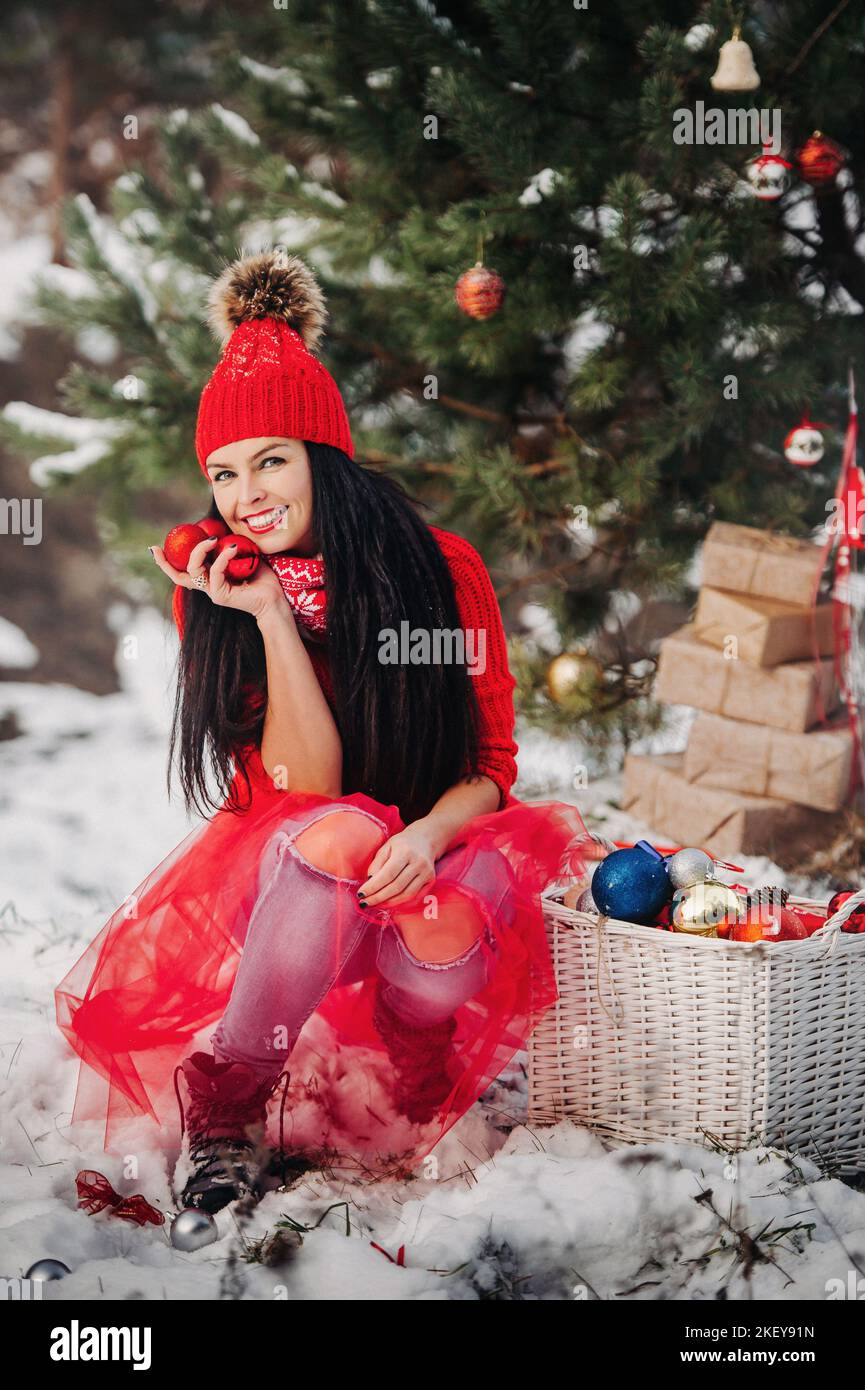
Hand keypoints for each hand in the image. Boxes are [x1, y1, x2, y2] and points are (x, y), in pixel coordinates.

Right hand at [151, 534, 287, 622]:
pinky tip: (231, 547)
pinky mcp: (221, 595)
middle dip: (166, 561)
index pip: (183, 572)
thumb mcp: (242, 555)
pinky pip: (215, 572)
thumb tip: (220, 527)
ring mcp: (213, 592)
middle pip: (180, 575)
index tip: (155, 548)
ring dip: (199, 551)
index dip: (166, 562)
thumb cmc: (261, 578)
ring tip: (212, 539)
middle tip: (161, 545)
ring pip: (194, 571)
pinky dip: (221, 557)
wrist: (274, 598)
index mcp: (209, 578)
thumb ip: (228, 545)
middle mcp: (208, 587)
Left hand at [357, 824, 437, 908]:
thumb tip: (370, 882)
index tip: (361, 894)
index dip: (373, 887)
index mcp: (405, 851)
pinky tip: (390, 903)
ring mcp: (427, 872)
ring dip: (389, 903)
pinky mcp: (431, 880)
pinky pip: (415, 897)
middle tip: (365, 903)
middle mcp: (418, 862)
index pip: (387, 874)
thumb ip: (377, 864)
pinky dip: (402, 903)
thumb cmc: (402, 844)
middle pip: (397, 887)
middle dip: (378, 898)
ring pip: (407, 895)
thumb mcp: (386, 847)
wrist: (425, 840)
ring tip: (376, 904)